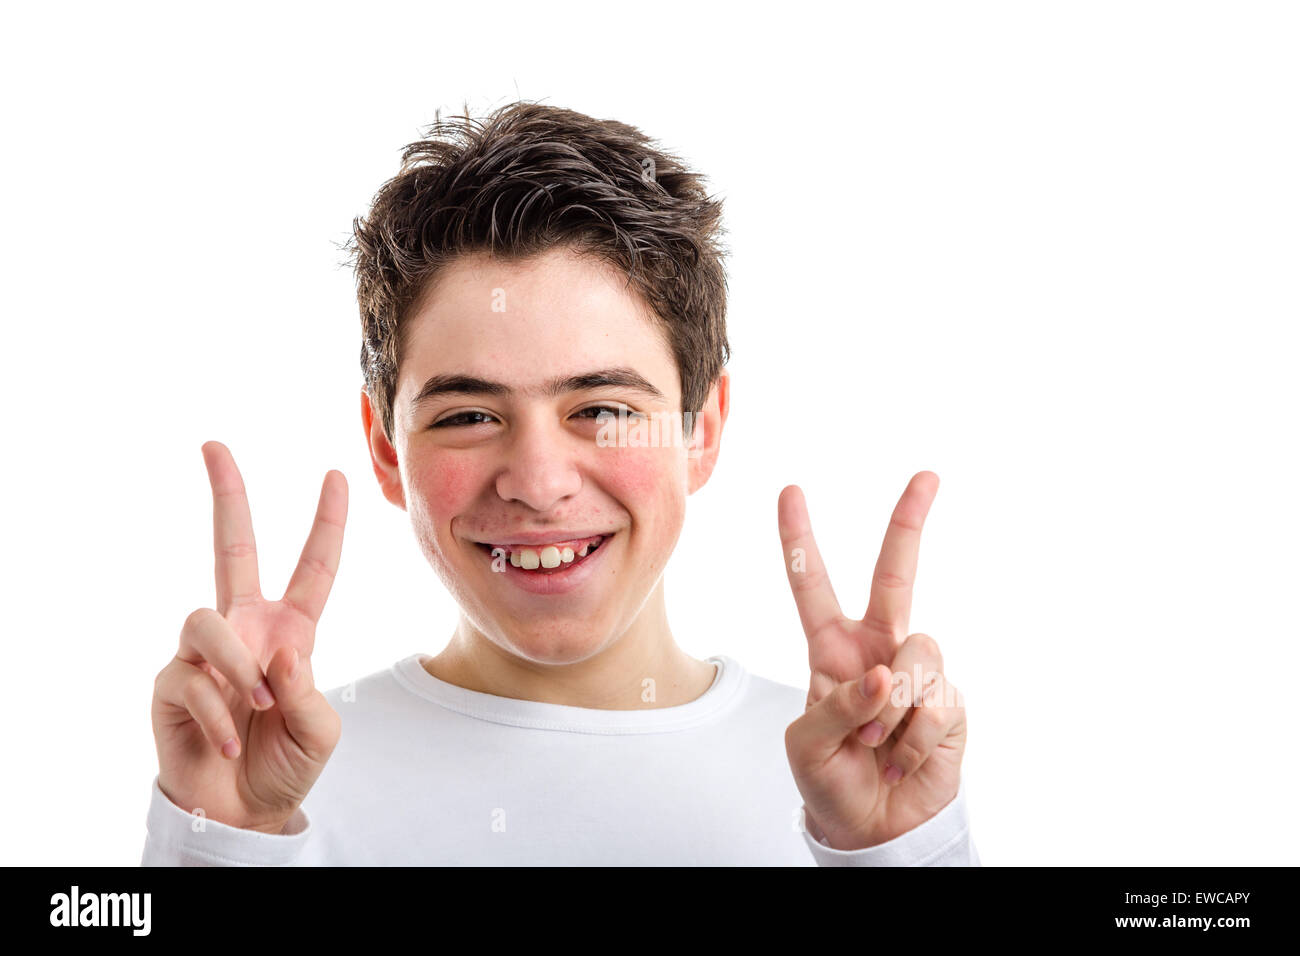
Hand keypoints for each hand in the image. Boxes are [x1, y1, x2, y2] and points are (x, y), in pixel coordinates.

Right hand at [151, 441, 347, 832]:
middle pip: (230, 546)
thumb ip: (309, 689)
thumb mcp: (321, 729)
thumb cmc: (285, 762)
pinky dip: (219, 711)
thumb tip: (278, 653)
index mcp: (291, 630)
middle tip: (215, 445)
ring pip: (206, 620)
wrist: (243, 811)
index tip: (335, 475)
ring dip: (236, 666)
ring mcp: (204, 652)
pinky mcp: (171, 682)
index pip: (313, 567)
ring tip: (258, 706)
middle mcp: (245, 628)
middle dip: (226, 495)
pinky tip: (231, 738)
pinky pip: (191, 677)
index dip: (326, 523)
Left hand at [778, 472, 965, 849]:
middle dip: (910, 522)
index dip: (799, 539)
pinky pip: (935, 705)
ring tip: (878, 743)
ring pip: (915, 655)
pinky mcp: (950, 702)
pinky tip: (902, 758)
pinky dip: (912, 741)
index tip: (790, 490)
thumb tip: (883, 676)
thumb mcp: (806, 744)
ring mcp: (916, 671)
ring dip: (891, 710)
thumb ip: (836, 705)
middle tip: (927, 475)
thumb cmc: (830, 776)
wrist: (875, 825)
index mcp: (831, 647)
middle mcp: (878, 647)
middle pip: (896, 574)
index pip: (811, 584)